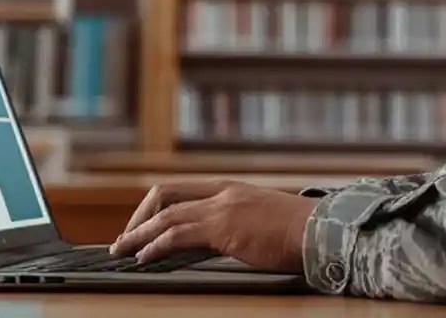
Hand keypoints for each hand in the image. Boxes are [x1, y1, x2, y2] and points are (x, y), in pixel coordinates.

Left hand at [109, 180, 317, 272]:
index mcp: (230, 188)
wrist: (322, 231)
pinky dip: (155, 245)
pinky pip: (177, 234)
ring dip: (138, 233)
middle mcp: (222, 192)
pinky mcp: (224, 228)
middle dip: (138, 216)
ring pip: (165, 214)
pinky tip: (145, 257)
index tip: (142, 226)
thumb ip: (237, 221)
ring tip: (123, 250)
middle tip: (125, 239)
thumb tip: (218, 239)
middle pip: (164, 193)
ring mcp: (223, 207)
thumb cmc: (299, 231)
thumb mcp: (261, 218)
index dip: (154, 207)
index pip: (180, 189)